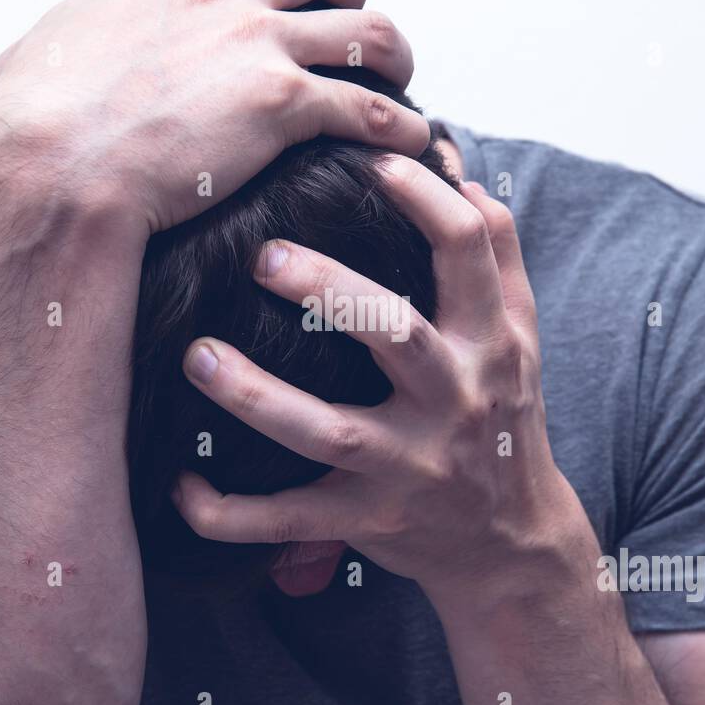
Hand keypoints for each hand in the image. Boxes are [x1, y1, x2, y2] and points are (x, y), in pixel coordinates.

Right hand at [0, 0, 429, 240]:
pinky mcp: (282, 104)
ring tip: (397, 82)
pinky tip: (411, 146)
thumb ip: (61, 51)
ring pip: (368, 27)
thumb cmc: (30, 128)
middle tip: (343, 24)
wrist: (51, 169)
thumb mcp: (33, 60)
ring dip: (393, 55)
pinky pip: (372, 108)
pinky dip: (401, 127)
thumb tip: (24, 65)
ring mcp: (257, 46)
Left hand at [170, 158, 587, 603]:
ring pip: (329, 431)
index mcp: (489, 342)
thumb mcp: (520, 338)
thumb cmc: (503, 419)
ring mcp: (410, 466)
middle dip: (330, 291)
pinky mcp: (371, 520)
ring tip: (199, 357)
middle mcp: (454, 400)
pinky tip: (183, 486)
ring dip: (258, 397)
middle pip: (395, 333)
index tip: (369, 160)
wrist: (512, 544)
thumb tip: (462, 175)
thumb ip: (499, 257)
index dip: (421, 196)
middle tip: (263, 256)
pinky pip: (292, 519)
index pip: (467, 250)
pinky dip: (235, 511)